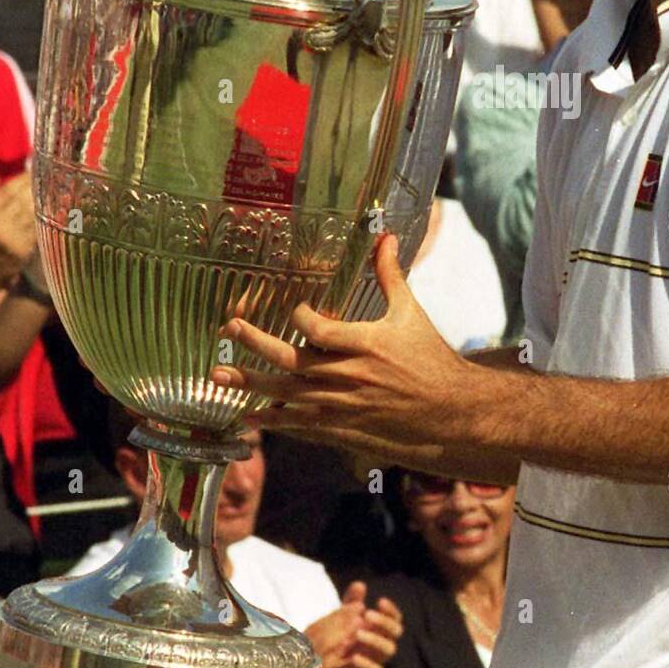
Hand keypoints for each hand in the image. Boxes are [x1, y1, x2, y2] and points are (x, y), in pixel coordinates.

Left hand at [209, 234, 469, 459]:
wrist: (450, 412)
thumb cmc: (432, 358)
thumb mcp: (411, 314)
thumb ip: (391, 276)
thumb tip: (384, 237)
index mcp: (367, 344)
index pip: (318, 329)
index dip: (300, 315)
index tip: (294, 307)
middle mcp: (349, 376)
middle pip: (292, 360)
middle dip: (256, 344)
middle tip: (229, 328)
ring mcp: (343, 406)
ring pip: (287, 395)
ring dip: (251, 384)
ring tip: (218, 375)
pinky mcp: (343, 429)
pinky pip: (300, 425)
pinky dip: (272, 421)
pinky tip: (246, 416)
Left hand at [307, 581, 403, 667]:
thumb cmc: (340, 638)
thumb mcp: (342, 618)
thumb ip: (351, 602)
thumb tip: (360, 585)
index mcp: (380, 629)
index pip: (395, 618)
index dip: (391, 610)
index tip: (380, 601)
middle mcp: (383, 642)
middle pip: (396, 631)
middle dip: (384, 622)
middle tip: (368, 615)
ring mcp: (377, 659)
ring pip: (389, 649)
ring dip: (376, 639)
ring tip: (358, 633)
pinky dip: (367, 663)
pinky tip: (354, 656)